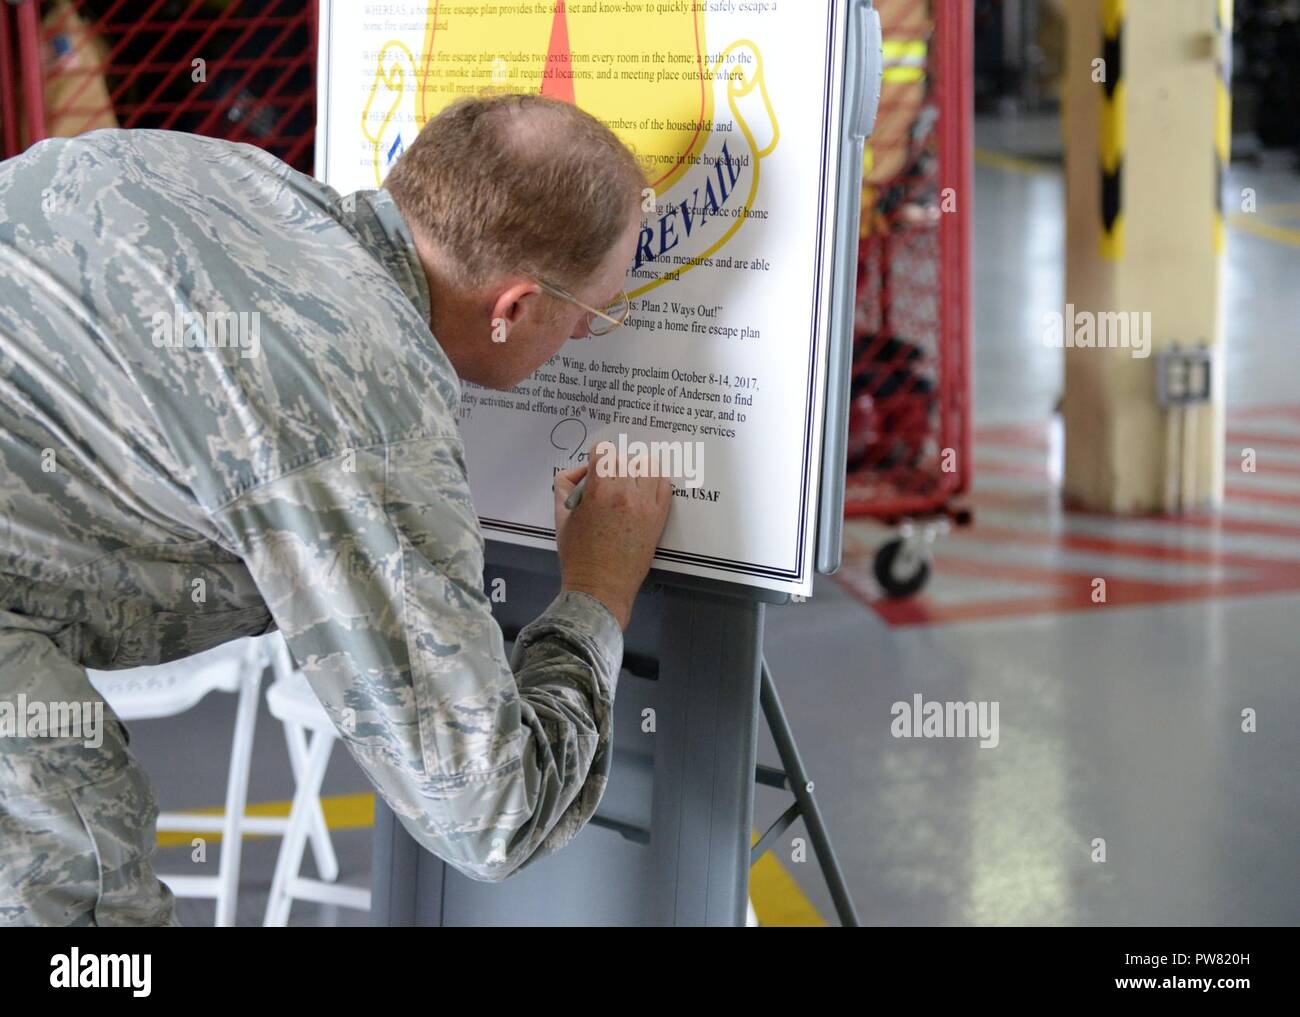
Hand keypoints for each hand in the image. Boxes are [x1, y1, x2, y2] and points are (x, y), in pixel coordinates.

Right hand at [553, 442, 671, 628]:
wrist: (600, 587)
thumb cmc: (578, 556)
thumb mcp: (560, 516)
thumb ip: (564, 485)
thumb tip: (578, 471)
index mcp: (598, 491)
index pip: (603, 451)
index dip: (597, 456)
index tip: (596, 464)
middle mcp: (624, 493)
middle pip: (625, 458)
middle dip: (615, 465)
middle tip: (610, 480)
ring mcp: (645, 505)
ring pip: (648, 466)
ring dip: (637, 470)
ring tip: (630, 483)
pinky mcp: (659, 517)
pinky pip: (665, 485)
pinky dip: (656, 481)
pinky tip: (646, 489)